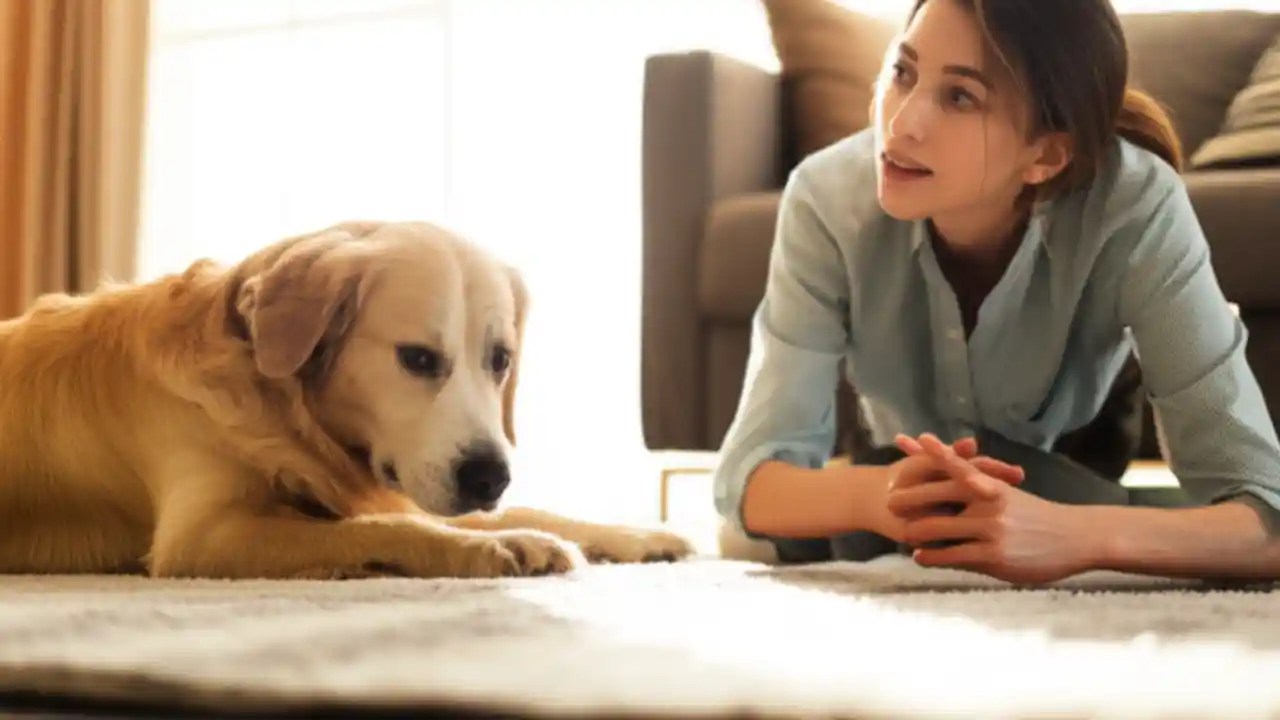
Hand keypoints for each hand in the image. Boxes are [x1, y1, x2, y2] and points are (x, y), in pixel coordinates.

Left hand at [889, 434, 1094, 583]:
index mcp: (991, 483)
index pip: (955, 463)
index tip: (906, 440)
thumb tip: (959, 468)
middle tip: (887, 503)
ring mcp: (990, 529)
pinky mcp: (993, 556)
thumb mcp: (1010, 492)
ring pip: (938, 528)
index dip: (930, 452)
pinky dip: (932, 556)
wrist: (1075, 538)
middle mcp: (988, 502)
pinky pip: (952, 556)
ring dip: (916, 532)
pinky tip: (920, 558)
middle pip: (936, 495)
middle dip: (909, 499)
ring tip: (903, 535)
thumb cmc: (1038, 515)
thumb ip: (982, 482)